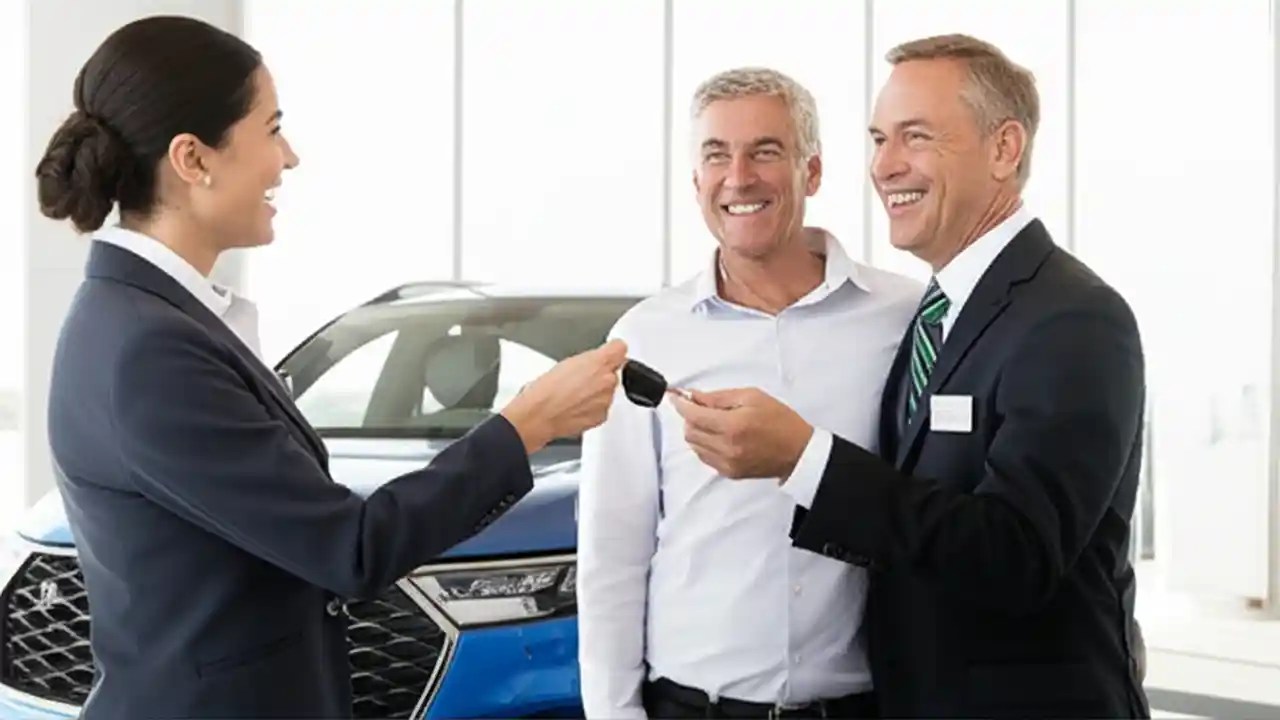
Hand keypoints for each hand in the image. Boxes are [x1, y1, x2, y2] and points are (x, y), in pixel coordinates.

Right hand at [501, 339, 627, 452]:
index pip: (620, 348)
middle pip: (613, 373)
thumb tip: (596, 359)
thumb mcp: (566, 362)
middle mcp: (607, 380)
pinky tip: (575, 407)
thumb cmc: (547, 389)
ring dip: (596, 393)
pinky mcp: (602, 416)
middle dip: (601, 376)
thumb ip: (590, 359)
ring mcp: (606, 400)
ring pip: (607, 392)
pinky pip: (601, 408)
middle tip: (580, 380)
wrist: (540, 415)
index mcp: (599, 361)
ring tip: (574, 395)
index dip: (613, 351)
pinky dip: (592, 408)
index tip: (609, 353)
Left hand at [670, 387, 812, 479]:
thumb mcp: (752, 397)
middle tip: (700, 407)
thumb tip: (695, 396)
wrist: (798, 451)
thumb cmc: (780, 422)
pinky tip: (718, 436)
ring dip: (697, 431)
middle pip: (690, 432)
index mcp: (733, 425)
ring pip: (694, 446)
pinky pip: (705, 457)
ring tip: (713, 422)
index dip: (681, 404)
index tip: (675, 397)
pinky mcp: (729, 473)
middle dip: (690, 417)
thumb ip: (719, 397)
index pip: (694, 415)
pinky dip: (705, 445)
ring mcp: (727, 463)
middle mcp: (727, 447)